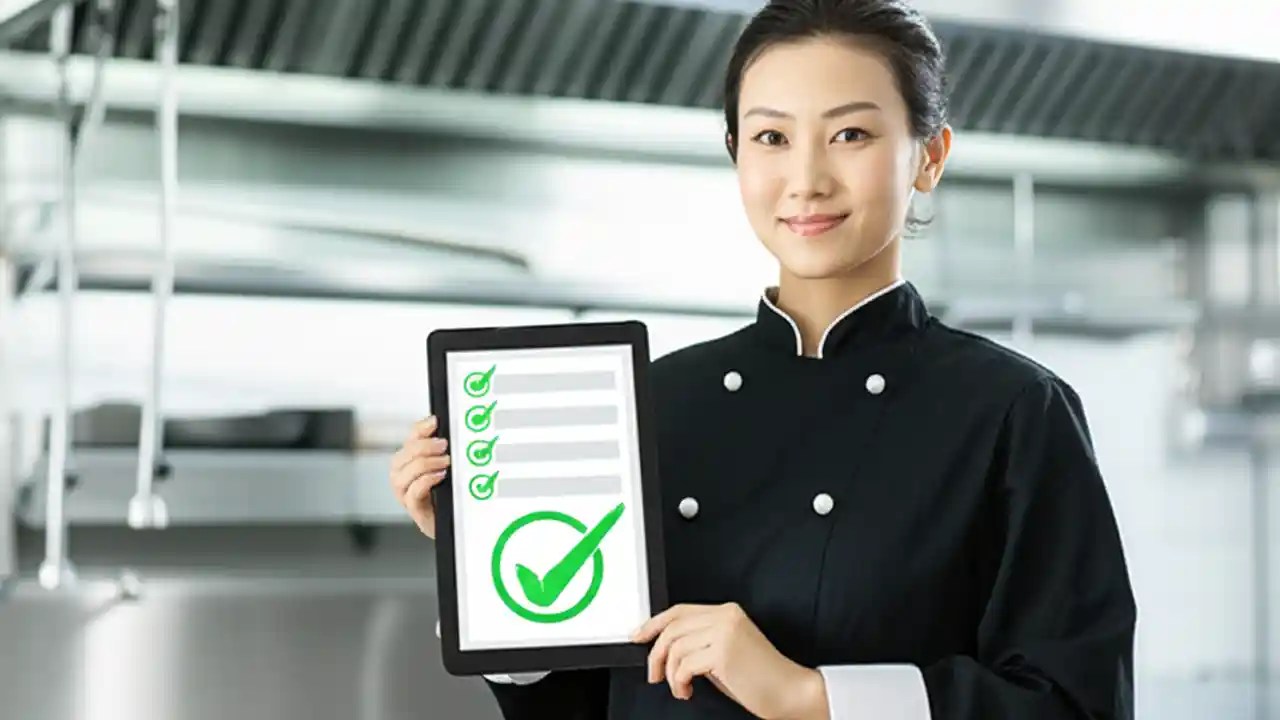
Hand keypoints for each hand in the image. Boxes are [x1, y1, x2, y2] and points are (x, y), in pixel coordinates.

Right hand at [389, 416, 450, 537]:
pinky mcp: (414, 509)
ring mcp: (404, 493)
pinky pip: (413, 492)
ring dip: (427, 463)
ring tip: (446, 462)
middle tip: (444, 445)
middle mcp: (402, 475)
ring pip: (404, 472)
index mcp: (409, 461)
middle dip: (425, 446)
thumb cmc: (447, 493)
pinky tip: (440, 476)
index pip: (410, 438)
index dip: (420, 428)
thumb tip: (449, 432)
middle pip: (405, 453)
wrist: (452, 523)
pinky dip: (426, 480)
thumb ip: (443, 450)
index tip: (435, 422)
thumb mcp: (445, 467)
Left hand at [631, 602, 828, 719]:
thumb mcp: (725, 653)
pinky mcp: (723, 652)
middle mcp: (726, 616)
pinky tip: (687, 691)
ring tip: (680, 688)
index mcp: (727, 612)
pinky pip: (684, 664)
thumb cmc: (761, 679)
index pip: (680, 611)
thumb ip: (701, 643)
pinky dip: (678, 682)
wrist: (791, 693)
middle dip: (656, 653)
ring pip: (675, 647)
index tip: (639, 636)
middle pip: (673, 627)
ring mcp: (725, 632)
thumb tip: (666, 648)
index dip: (654, 623)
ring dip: (670, 673)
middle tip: (654, 674)